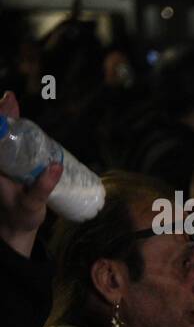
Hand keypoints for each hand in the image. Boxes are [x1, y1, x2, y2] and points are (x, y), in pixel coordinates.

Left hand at [0, 90, 62, 254]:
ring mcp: (5, 164)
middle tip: (9, 99)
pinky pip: (10, 145)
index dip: (0, 120)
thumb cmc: (22, 215)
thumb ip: (42, 187)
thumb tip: (56, 167)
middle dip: (2, 115)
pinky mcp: (13, 167)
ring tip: (11, 103)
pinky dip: (13, 130)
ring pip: (3, 138)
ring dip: (6, 120)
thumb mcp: (31, 203)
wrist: (17, 226)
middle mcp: (0, 164)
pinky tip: (15, 118)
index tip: (6, 104)